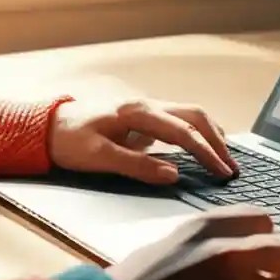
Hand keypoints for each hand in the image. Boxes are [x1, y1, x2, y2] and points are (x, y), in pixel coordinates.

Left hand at [48, 97, 238, 183]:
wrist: (47, 125)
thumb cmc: (69, 141)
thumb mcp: (99, 158)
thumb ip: (137, 165)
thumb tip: (173, 175)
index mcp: (138, 113)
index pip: (183, 132)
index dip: (206, 153)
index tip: (222, 173)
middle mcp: (146, 105)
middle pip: (195, 116)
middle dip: (218, 141)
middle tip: (232, 167)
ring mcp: (146, 108)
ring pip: (190, 114)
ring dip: (211, 133)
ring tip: (225, 156)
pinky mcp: (143, 116)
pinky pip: (179, 119)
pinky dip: (198, 131)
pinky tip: (203, 145)